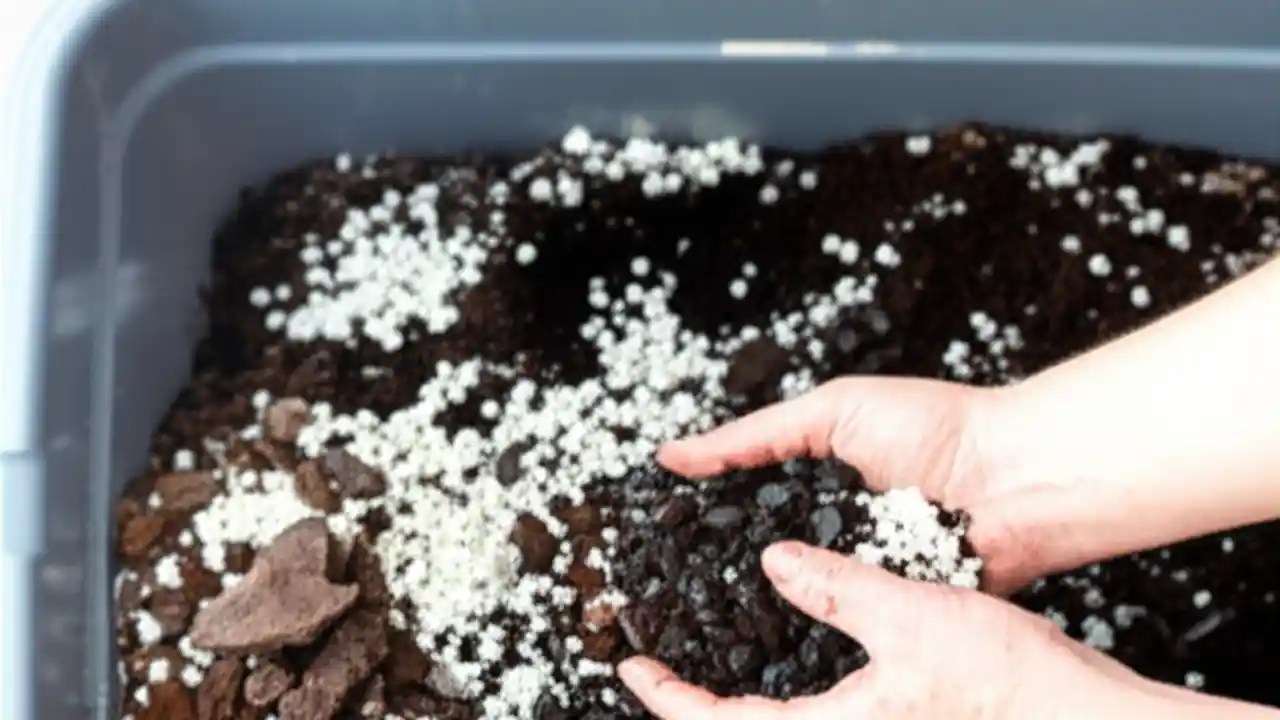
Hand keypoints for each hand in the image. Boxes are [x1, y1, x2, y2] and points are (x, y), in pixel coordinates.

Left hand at [619, 542, 1240, 719]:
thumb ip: (836, 587)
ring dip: (736, 699)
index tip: (631, 664)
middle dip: (694, 704)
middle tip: (661, 664)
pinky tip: (787, 655)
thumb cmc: (1008, 683)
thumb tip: (773, 562)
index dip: (668, 697)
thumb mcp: (911, 617)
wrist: (1082, 719)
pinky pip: (815, 713)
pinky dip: (781, 692)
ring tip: (710, 657)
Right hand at [659, 376, 1069, 593]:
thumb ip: (752, 438)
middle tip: (664, 603)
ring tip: (702, 629)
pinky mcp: (895, 610)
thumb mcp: (829, 413)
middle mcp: (837, 538)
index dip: (702, 532)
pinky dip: (817, 629)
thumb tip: (672, 456)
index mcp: (820, 491)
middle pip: (764, 568)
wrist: (1015, 474)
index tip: (650, 546)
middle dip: (721, 583)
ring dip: (763, 609)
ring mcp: (866, 576)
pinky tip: (774, 640)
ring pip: (799, 604)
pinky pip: (846, 624)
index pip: (745, 518)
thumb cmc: (934, 428)